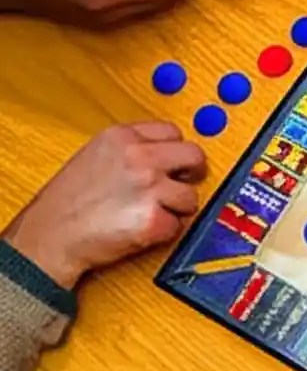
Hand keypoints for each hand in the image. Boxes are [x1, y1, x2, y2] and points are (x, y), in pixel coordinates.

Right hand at [1, 123, 206, 288]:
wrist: (49, 238)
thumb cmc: (66, 203)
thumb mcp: (94, 156)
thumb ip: (130, 149)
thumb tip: (165, 153)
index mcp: (121, 137)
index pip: (173, 132)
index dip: (175, 149)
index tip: (173, 161)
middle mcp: (139, 158)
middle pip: (194, 156)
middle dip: (191, 173)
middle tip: (179, 185)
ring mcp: (149, 188)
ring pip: (190, 196)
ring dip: (175, 208)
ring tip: (145, 212)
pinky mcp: (154, 220)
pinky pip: (178, 225)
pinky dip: (164, 231)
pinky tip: (139, 229)